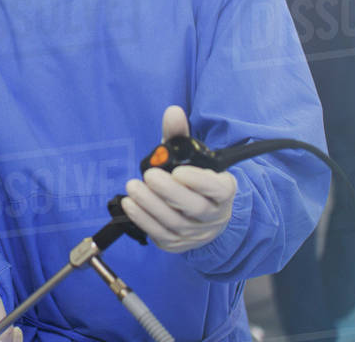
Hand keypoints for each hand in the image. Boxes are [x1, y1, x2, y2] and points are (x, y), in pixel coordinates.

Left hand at [121, 106, 237, 253]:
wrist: (203, 214)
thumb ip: (180, 135)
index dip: (199, 181)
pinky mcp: (177, 243)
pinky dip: (143, 220)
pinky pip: (160, 234)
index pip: (218, 189)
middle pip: (194, 207)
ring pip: (175, 223)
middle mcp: (213, 214)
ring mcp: (196, 232)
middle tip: (149, 176)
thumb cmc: (194, 178)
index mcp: (223, 190)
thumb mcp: (190, 155)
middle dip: (169, 192)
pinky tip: (130, 204)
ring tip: (133, 187)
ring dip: (151, 205)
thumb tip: (172, 112)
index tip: (179, 171)